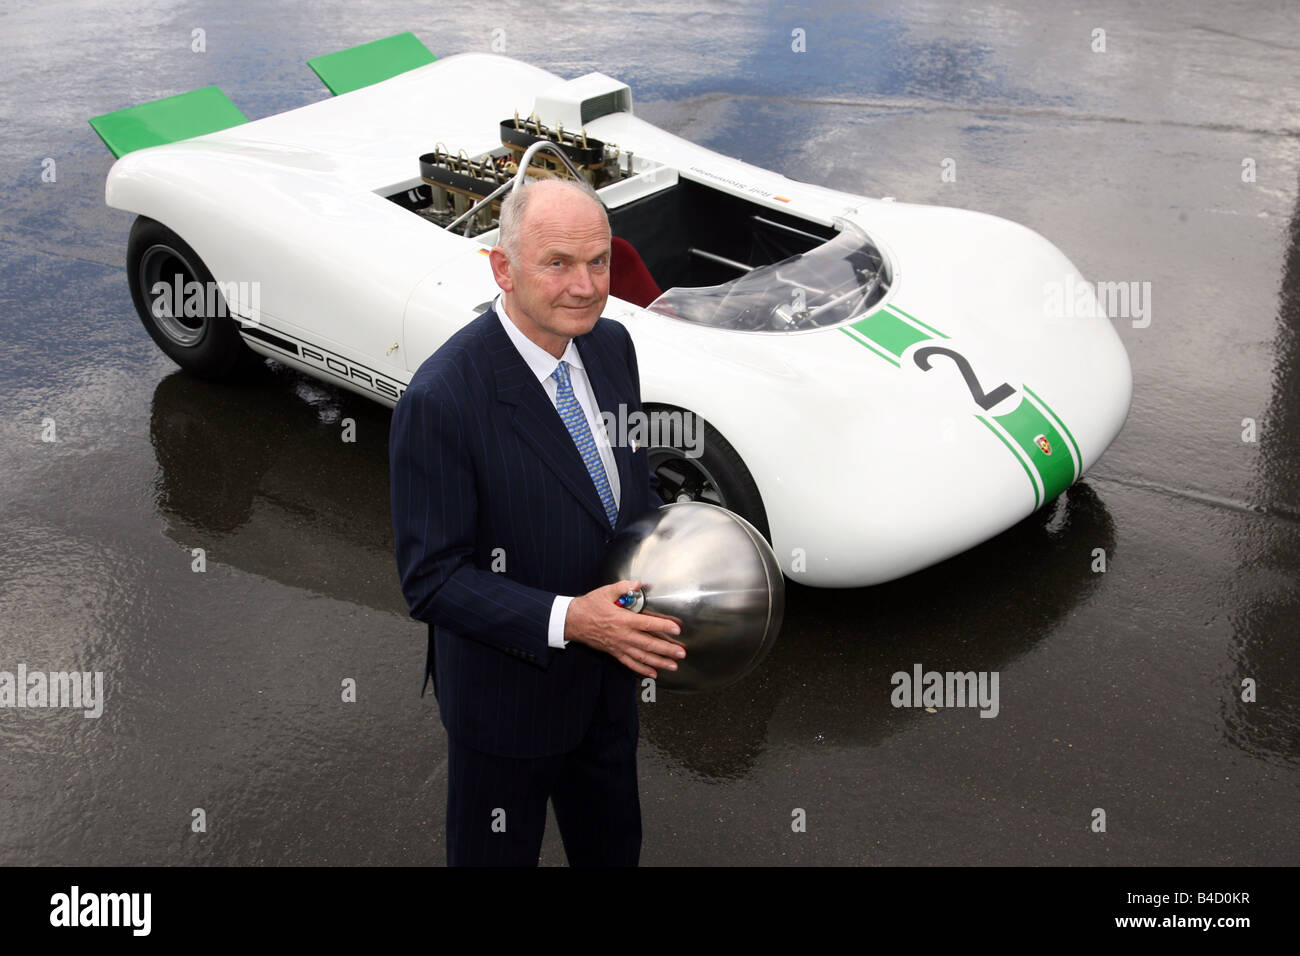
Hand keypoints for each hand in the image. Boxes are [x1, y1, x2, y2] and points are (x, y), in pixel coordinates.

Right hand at [565, 579, 685, 677]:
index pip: (647, 624)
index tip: (677, 629)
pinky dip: (642, 669)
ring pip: (642, 656)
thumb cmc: (590, 606)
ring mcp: (619, 646)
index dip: (663, 626)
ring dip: (659, 662)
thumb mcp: (605, 591)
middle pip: (649, 644)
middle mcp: (623, 635)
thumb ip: (623, 587)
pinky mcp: (614, 652)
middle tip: (682, 652)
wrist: (573, 621)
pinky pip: (630, 663)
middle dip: (667, 649)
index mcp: (623, 619)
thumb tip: (638, 583)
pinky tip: (653, 673)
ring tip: (673, 666)